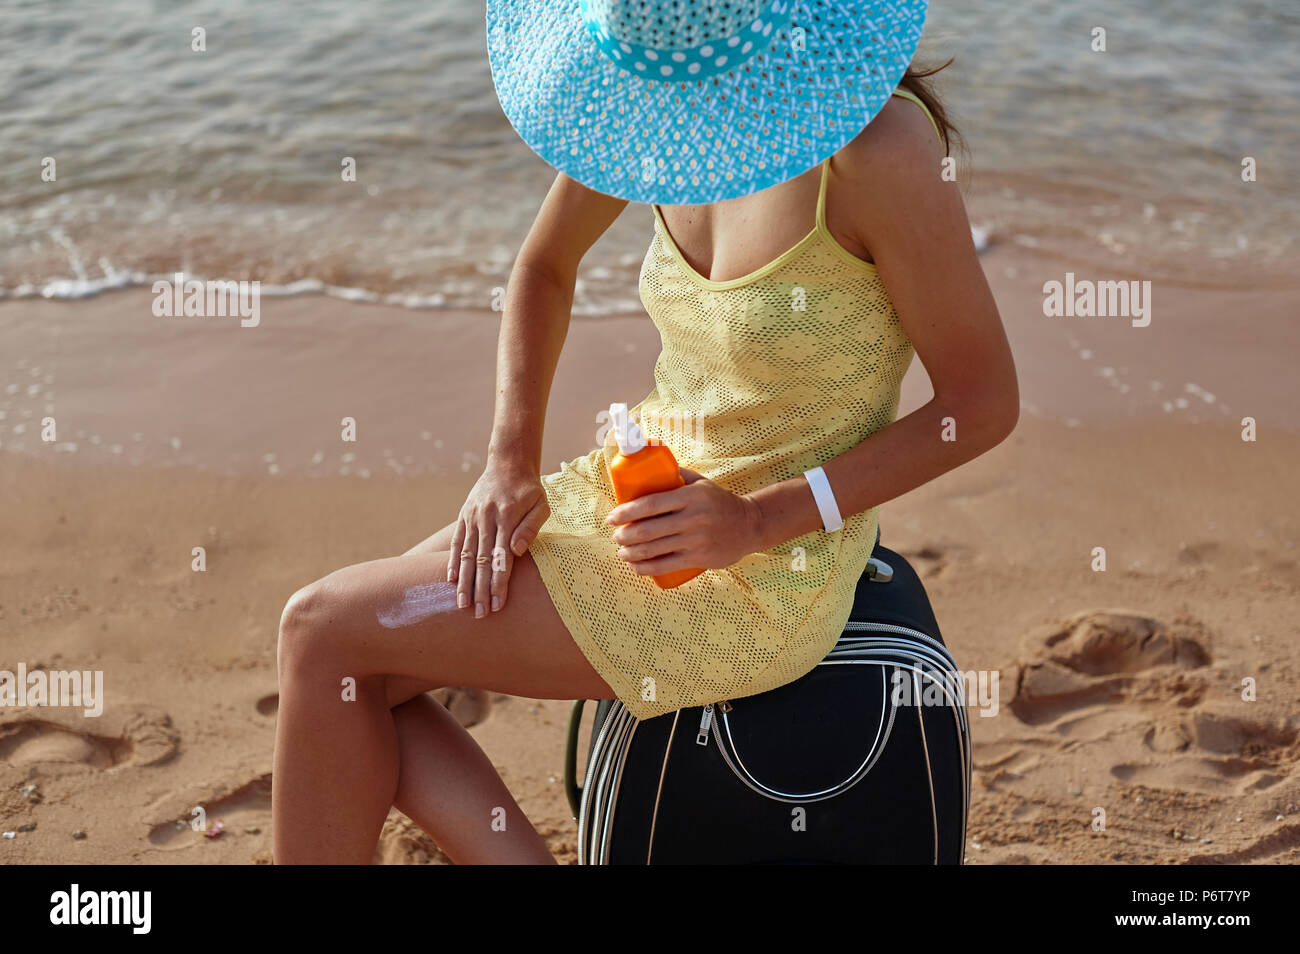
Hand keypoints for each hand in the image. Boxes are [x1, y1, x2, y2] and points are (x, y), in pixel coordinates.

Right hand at [448, 458, 549, 616]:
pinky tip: (450, 580)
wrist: (508, 463)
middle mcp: (486, 519)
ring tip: (462, 605)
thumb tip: (516, 551)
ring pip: (466, 555)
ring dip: (464, 582)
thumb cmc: (530, 490)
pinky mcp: (464, 515)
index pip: (502, 558)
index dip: (499, 583)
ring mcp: (472, 517)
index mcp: (507, 518)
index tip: (498, 604)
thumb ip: (530, 528)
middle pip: (482, 561)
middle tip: (480, 615)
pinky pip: (457, 542)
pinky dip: (452, 562)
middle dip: (481, 590)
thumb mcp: (541, 505)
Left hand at [604, 467, 763, 576]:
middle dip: (624, 535)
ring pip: (653, 550)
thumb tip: (648, 468)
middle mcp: (692, 518)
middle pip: (648, 530)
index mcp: (690, 496)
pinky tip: (634, 566)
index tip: (612, 517)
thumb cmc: (719, 502)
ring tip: (621, 552)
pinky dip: (644, 568)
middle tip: (616, 536)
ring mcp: (695, 540)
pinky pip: (665, 566)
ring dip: (630, 553)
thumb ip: (677, 475)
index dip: (626, 512)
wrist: (749, 525)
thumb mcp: (701, 483)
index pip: (650, 504)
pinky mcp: (698, 558)